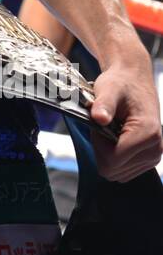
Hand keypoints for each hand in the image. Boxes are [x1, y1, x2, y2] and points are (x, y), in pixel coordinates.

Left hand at [88, 52, 161, 180]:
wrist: (134, 81)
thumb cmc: (120, 84)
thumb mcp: (108, 89)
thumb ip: (103, 104)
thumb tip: (99, 117)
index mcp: (147, 133)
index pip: (112, 160)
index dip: (98, 144)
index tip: (100, 124)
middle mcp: (155, 149)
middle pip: (113, 170)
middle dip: (102, 149)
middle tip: (106, 126)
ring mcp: (153, 157)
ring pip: (117, 173)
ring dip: (108, 154)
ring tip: (112, 130)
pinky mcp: (150, 159)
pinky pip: (123, 171)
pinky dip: (115, 157)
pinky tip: (118, 138)